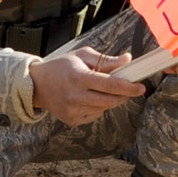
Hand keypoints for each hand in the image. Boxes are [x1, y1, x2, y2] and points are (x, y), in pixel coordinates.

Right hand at [28, 47, 145, 124]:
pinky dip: (97, 107)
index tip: (141, 87)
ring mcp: (73, 111)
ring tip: (97, 89)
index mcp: (79, 78)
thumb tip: (127, 59)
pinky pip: (94, 115)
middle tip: (127, 88)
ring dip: (109, 100)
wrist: (37, 85)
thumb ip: (105, 60)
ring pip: (104, 108)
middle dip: (123, 95)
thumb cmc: (61, 66)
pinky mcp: (72, 120)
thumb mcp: (82, 56)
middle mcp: (75, 96)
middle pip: (111, 101)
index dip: (129, 87)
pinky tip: (87, 98)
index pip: (110, 85)